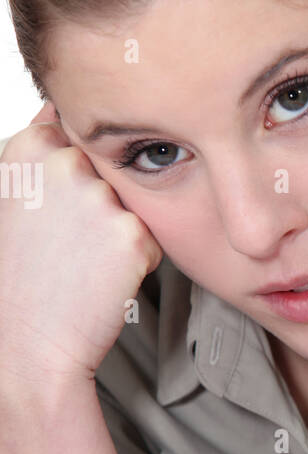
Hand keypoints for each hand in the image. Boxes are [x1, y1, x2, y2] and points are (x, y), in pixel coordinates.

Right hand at [0, 104, 162, 386]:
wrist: (27, 345)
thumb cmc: (17, 277)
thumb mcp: (10, 198)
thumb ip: (38, 149)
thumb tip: (58, 108)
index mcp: (28, 148)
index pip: (76, 134)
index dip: (70, 177)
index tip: (53, 210)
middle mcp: (65, 164)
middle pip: (108, 172)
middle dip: (97, 204)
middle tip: (65, 246)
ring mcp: (101, 198)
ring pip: (130, 205)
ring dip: (116, 231)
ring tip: (78, 263)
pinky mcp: (134, 234)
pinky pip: (148, 238)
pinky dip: (134, 260)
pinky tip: (99, 278)